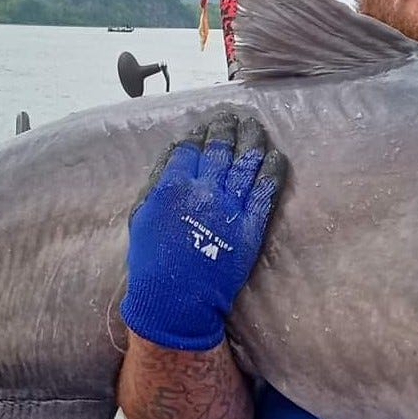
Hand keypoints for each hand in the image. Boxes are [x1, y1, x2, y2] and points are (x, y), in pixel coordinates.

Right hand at [121, 112, 286, 350]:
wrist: (177, 300)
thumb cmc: (152, 262)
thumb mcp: (141, 217)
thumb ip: (157, 184)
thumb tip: (174, 157)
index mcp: (173, 187)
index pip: (190, 149)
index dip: (199, 135)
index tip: (205, 127)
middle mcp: (204, 191)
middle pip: (220, 150)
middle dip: (227, 129)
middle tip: (233, 117)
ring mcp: (230, 207)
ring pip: (246, 163)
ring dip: (252, 140)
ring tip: (255, 127)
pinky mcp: (251, 226)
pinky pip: (265, 191)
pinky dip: (272, 170)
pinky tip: (276, 156)